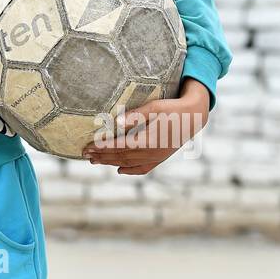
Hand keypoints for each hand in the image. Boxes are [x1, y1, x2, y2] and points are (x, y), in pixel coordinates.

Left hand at [81, 78, 209, 173]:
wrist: (194, 117)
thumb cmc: (172, 108)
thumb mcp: (155, 107)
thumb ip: (136, 116)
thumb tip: (117, 122)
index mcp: (148, 140)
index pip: (119, 146)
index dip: (102, 147)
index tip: (87, 147)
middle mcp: (151, 152)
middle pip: (121, 156)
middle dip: (102, 156)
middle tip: (85, 154)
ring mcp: (156, 157)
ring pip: (129, 163)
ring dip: (111, 163)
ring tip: (95, 161)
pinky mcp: (161, 158)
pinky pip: (143, 168)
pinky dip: (130, 171)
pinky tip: (120, 171)